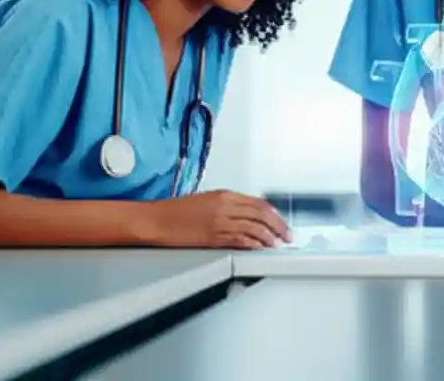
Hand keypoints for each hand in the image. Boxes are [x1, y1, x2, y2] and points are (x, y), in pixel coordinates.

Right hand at [143, 190, 290, 249]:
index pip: (259, 203)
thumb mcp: (207, 200)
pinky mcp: (213, 237)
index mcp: (225, 195)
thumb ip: (229, 205)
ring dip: (269, 238)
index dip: (274, 214)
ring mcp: (220, 222)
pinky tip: (260, 249)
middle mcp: (225, 206)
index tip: (282, 222)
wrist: (156, 220)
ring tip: (277, 244)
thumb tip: (248, 214)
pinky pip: (240, 240)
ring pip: (254, 228)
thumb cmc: (176, 211)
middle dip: (279, 226)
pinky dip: (254, 245)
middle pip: (262, 215)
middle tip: (287, 235)